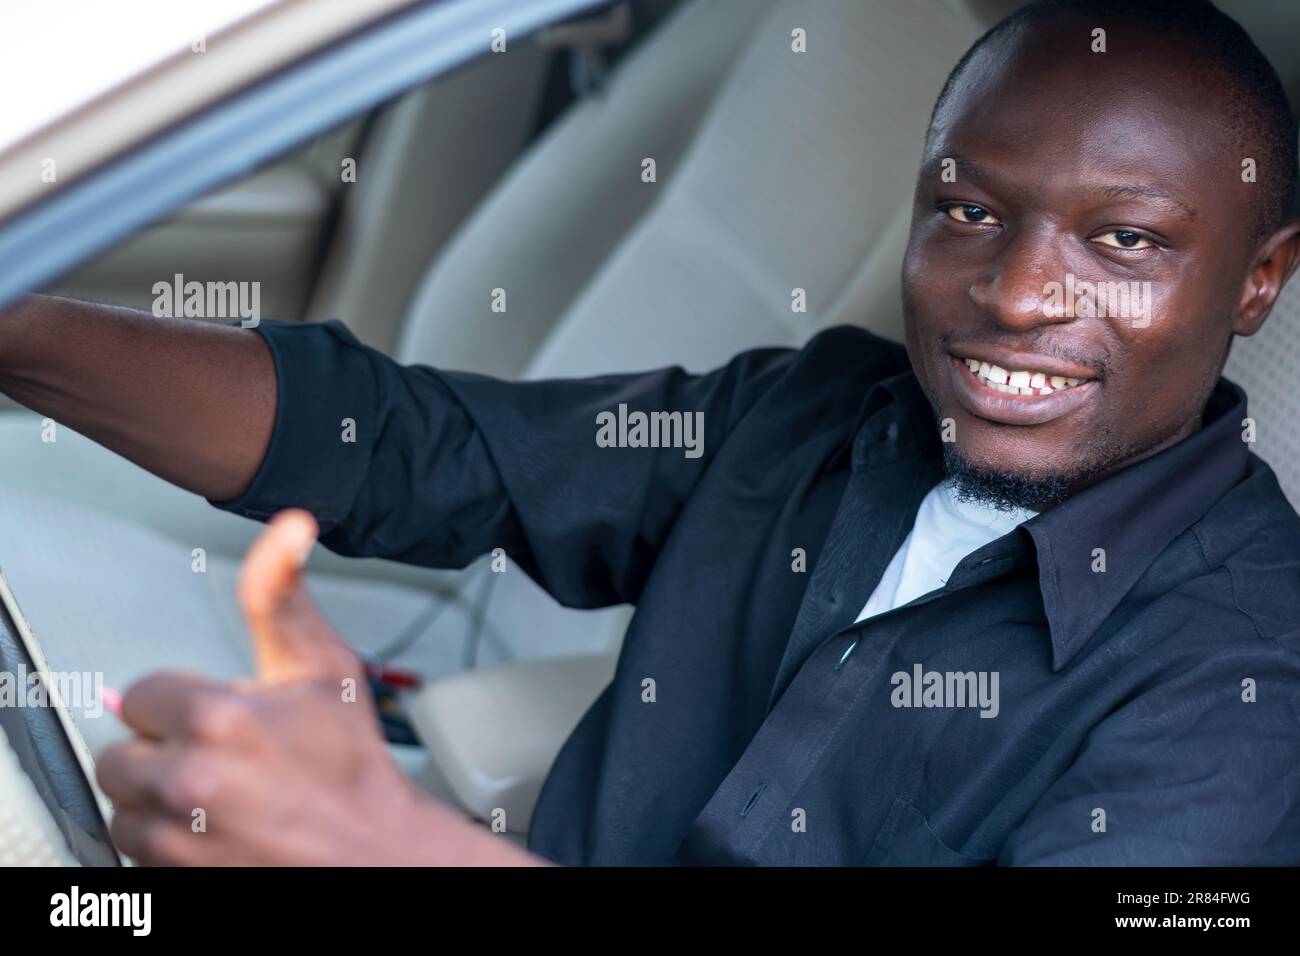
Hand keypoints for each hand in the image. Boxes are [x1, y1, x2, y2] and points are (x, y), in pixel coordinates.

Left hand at [96, 509, 543, 865]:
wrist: (376, 854)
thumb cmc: (353, 765)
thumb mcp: (324, 665)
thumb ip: (282, 592)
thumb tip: (289, 527)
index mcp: (216, 717)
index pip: (140, 694)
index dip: (187, 703)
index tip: (227, 719)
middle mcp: (185, 779)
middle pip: (121, 750)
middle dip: (166, 749)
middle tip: (227, 758)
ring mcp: (173, 837)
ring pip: (122, 801)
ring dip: (160, 796)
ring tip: (221, 794)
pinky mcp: (170, 878)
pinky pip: (132, 847)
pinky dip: (164, 839)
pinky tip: (213, 826)